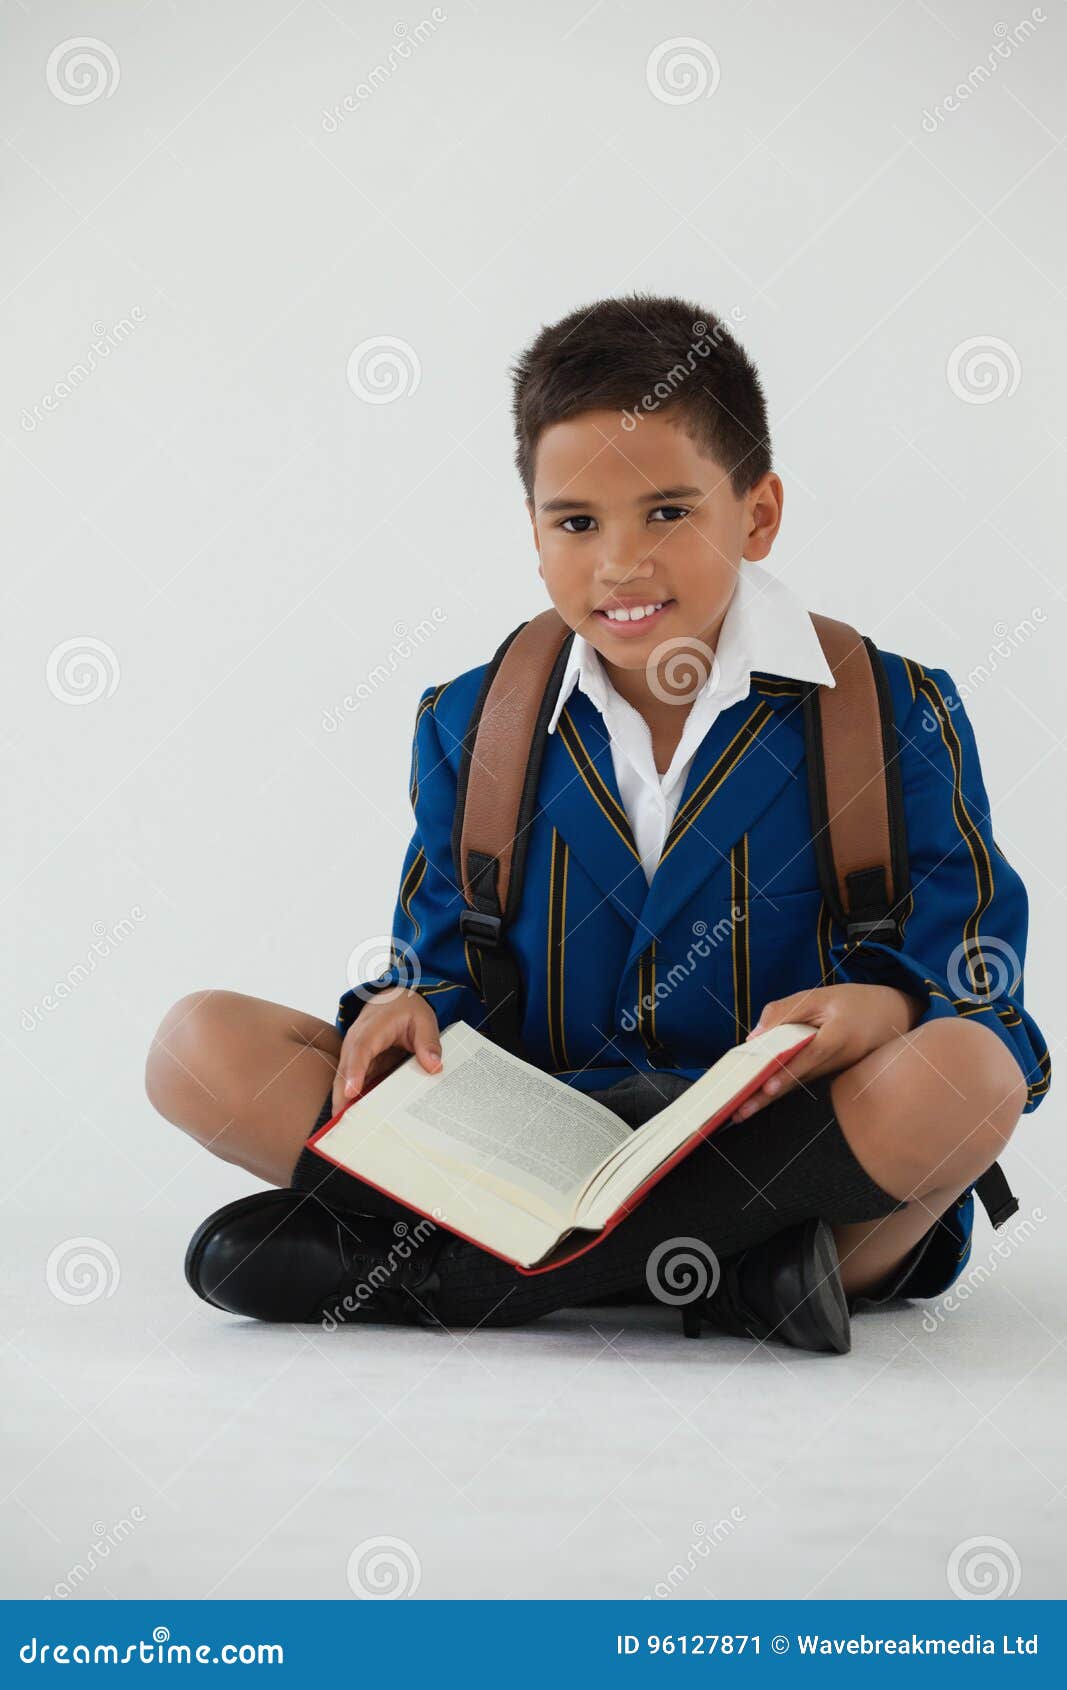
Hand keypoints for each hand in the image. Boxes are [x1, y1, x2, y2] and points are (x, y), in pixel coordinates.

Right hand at [331, 986, 443, 1115]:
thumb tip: (434, 1066)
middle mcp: (356, 1043)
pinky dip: (355, 1103)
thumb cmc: (405, 1008)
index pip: (360, 1050)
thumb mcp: (423, 1019)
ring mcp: (354, 1056)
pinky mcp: (358, 1067)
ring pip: (345, 1083)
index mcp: (372, 1029)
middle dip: (342, 1098)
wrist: (392, 999)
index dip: (354, 1072)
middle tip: (345, 1127)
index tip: (351, 1092)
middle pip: (345, 1072)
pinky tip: (362, 1124)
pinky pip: (354, 1086)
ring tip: (351, 1132)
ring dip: (346, 1105)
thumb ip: (428, 1042)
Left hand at [727, 984, 922, 1123]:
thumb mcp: (820, 996)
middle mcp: (837, 1062)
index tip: (769, 1087)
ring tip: (740, 1112)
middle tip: (740, 1112)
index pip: (809, 1057)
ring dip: (768, 1098)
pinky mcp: (828, 1074)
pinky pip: (800, 1080)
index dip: (788, 1072)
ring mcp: (833, 1071)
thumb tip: (755, 1036)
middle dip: (767, 1097)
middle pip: (796, 1080)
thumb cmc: (854, 1003)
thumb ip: (785, 1011)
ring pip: (795, 1084)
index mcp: (838, 1038)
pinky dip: (778, 1088)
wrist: (892, 1017)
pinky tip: (756, 1096)